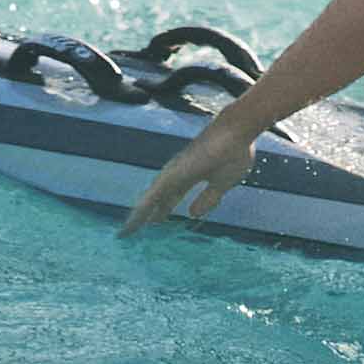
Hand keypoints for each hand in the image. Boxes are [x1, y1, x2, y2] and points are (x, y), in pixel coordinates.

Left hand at [121, 106, 269, 233]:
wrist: (237, 132)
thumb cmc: (233, 153)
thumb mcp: (221, 184)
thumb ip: (208, 199)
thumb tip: (192, 214)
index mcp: (188, 177)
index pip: (169, 198)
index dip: (162, 211)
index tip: (154, 223)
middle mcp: (176, 175)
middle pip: (155, 200)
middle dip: (145, 215)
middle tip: (132, 230)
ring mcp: (173, 173)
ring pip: (149, 199)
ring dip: (138, 215)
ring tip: (126, 231)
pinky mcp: (173, 174)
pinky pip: (153, 196)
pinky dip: (143, 210)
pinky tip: (134, 222)